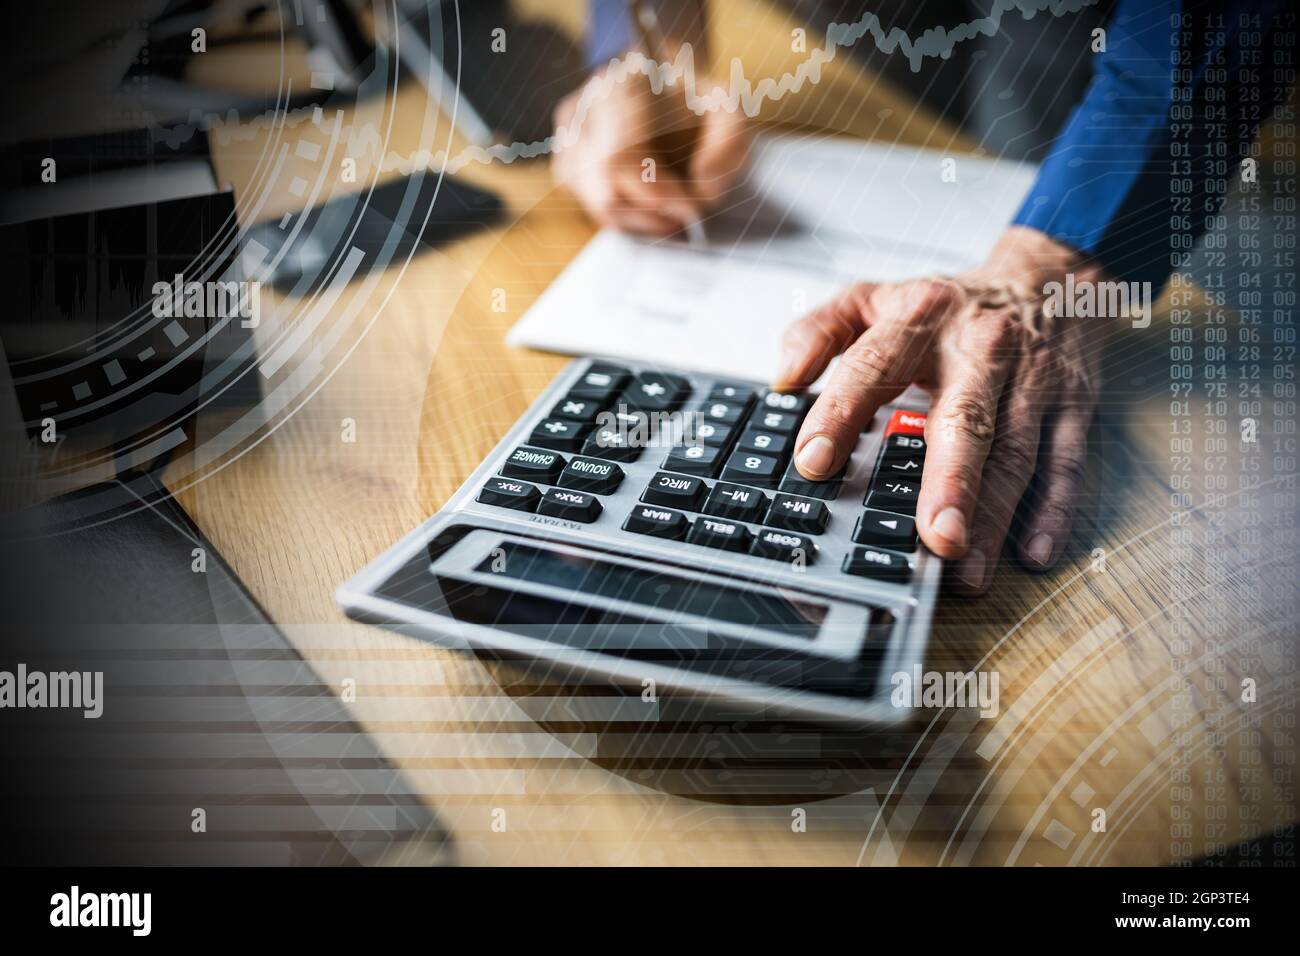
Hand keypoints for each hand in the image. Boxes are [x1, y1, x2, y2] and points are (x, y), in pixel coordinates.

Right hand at [552, 55, 748, 235]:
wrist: (661, 83)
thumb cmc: (692, 99)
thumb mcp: (727, 107)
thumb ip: (729, 143)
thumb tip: (705, 189)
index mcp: (619, 86)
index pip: (620, 159)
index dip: (657, 194)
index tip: (691, 208)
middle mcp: (582, 111)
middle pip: (605, 193)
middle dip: (652, 214)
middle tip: (684, 216)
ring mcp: (567, 140)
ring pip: (599, 207)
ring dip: (642, 219)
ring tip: (672, 209)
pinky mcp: (566, 167)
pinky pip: (594, 211)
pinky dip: (629, 218)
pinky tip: (651, 205)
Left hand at [776, 227, 1104, 594]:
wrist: (1046, 277)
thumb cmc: (947, 306)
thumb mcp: (872, 298)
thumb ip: (818, 331)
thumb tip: (785, 380)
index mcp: (920, 318)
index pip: (873, 365)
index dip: (841, 412)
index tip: (814, 461)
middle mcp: (980, 348)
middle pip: (965, 418)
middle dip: (951, 479)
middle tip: (936, 537)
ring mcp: (1033, 379)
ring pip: (1017, 452)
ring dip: (996, 515)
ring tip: (968, 569)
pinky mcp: (1073, 405)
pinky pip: (1067, 462)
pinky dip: (1054, 510)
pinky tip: (1032, 553)